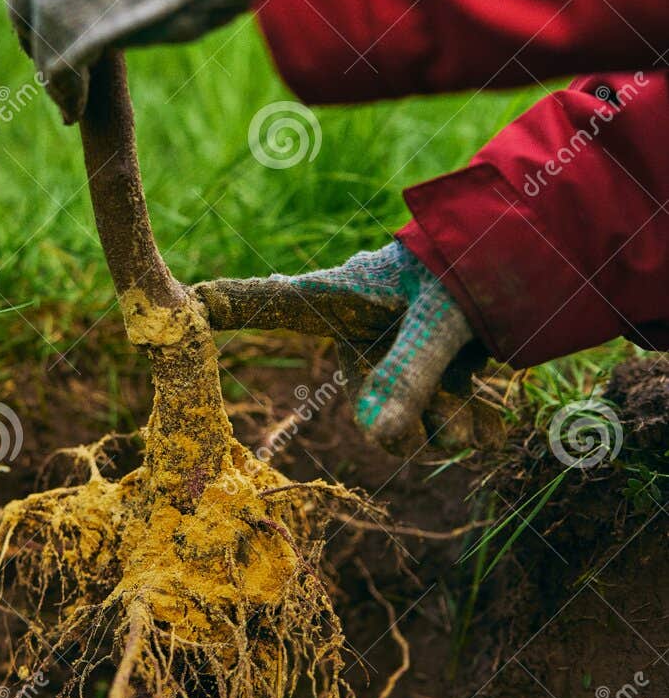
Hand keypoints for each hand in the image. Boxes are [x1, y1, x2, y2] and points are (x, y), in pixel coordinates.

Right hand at [196, 240, 498, 454]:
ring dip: (449, 422)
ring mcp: (383, 357)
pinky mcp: (416, 374)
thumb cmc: (471, 269)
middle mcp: (350, 332)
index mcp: (336, 298)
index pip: (260, 303)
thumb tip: (377, 438)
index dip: (214, 311)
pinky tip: (491, 421)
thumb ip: (411, 377)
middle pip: (357, 403)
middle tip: (457, 413)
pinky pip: (431, 423)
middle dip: (415, 420)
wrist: (527, 259)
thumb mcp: (442, 318)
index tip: (171, 309)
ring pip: (404, 421)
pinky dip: (466, 425)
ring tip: (483, 410)